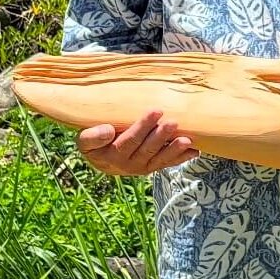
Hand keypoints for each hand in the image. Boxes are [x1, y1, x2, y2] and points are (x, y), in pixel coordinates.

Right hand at [76, 109, 197, 175]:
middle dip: (161, 136)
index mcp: (113, 156)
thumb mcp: (85, 141)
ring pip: (160, 159)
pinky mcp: (152, 167)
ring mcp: (142, 167)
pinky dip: (181, 158)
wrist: (100, 158)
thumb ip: (92, 137)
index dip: (143, 127)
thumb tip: (108, 131)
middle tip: (173, 122)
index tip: (156, 111)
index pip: (130, 140)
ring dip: (174, 149)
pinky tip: (194, 151)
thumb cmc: (95, 142)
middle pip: (147, 149)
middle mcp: (129, 164)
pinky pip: (167, 164)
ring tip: (187, 140)